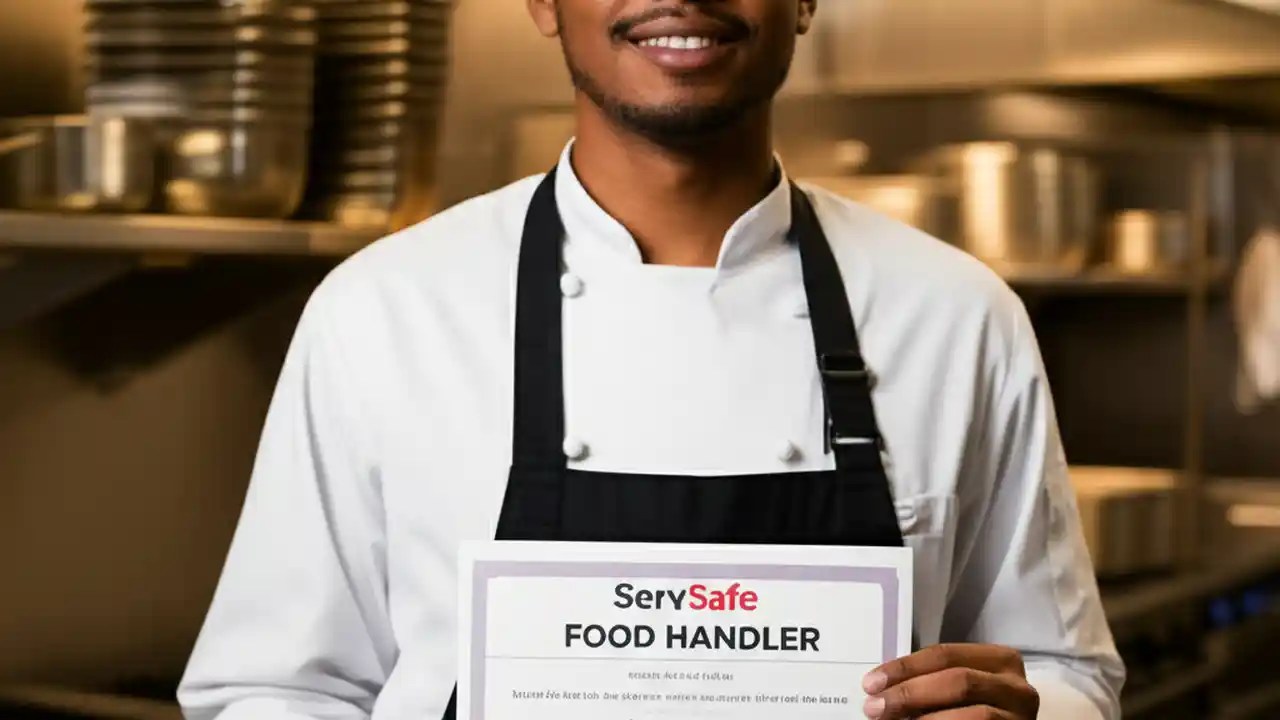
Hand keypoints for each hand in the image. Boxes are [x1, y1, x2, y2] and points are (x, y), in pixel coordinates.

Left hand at [861, 643, 1039, 718]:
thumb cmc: (973, 706)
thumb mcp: (958, 687)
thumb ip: (931, 682)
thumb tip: (881, 689)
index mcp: (1001, 660)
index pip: (946, 655)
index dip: (905, 668)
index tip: (871, 683)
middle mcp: (1017, 687)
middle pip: (957, 681)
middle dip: (910, 693)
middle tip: (874, 707)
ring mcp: (1020, 718)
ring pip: (971, 716)